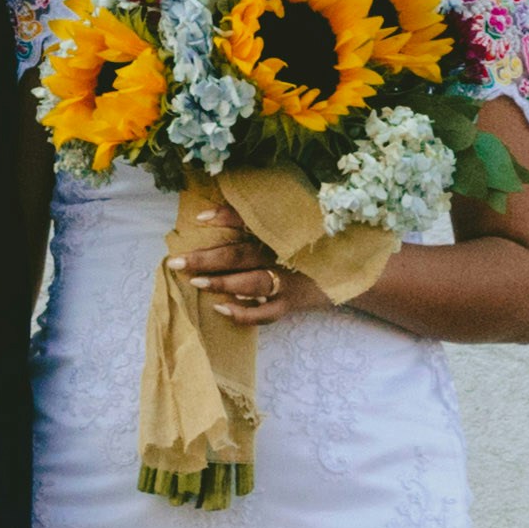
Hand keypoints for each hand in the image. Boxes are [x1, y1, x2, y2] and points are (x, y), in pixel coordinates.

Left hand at [175, 211, 333, 327]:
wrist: (352, 270)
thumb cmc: (310, 243)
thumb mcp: (290, 223)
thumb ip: (253, 217)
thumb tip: (206, 215)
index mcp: (281, 230)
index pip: (250, 220)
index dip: (225, 217)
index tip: (199, 219)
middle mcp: (283, 253)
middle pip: (241, 254)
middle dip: (206, 258)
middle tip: (176, 262)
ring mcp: (289, 279)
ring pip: (253, 283)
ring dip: (223, 283)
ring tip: (196, 283)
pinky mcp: (291, 302)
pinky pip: (265, 313)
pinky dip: (243, 313)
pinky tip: (221, 309)